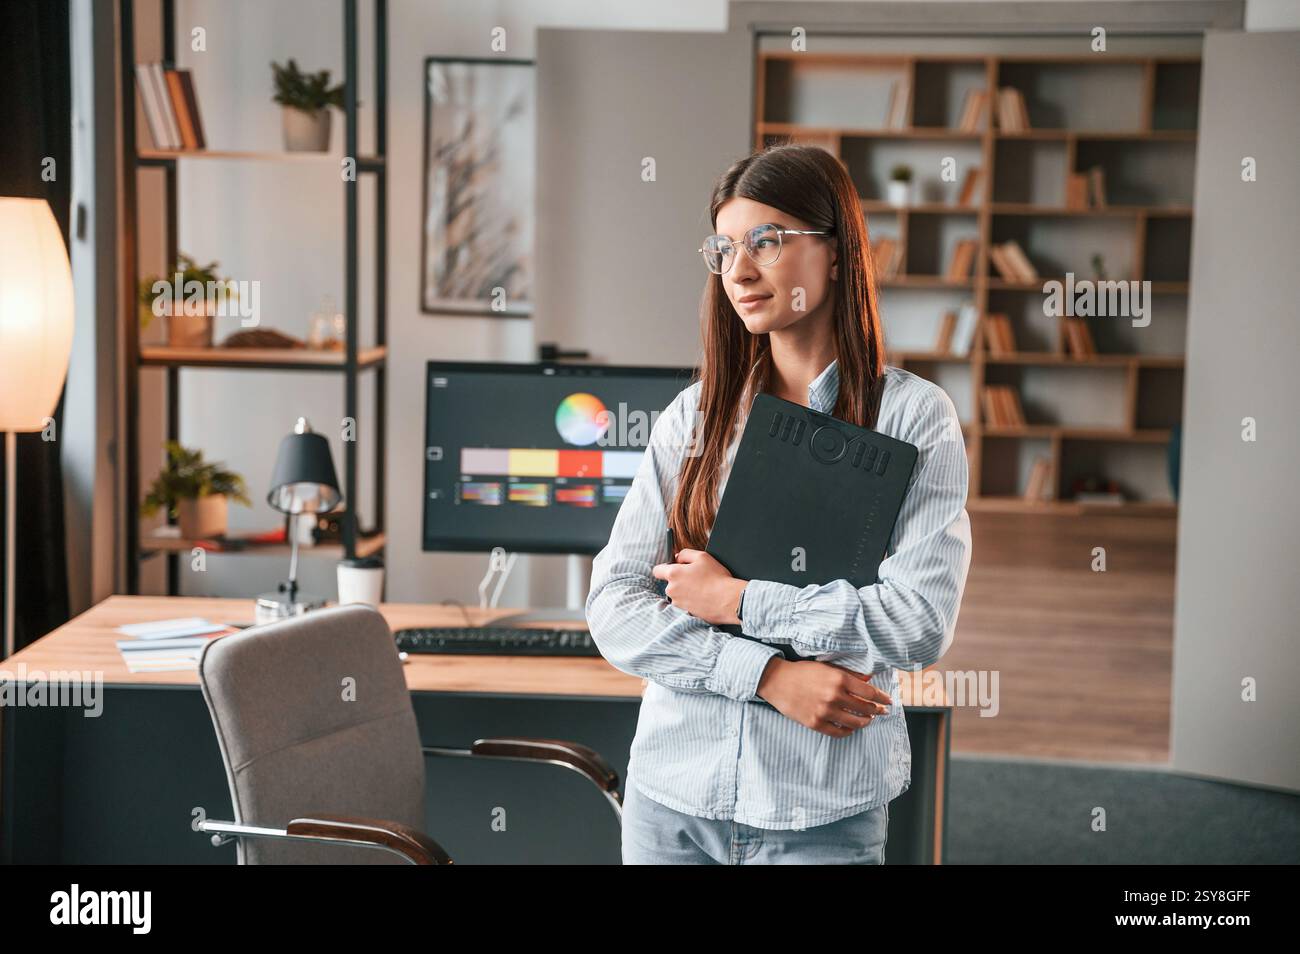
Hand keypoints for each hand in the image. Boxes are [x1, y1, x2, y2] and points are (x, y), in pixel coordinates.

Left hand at [651, 548, 746, 625]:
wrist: (728, 600)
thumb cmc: (716, 577)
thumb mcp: (702, 557)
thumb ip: (685, 554)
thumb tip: (677, 558)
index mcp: (673, 574)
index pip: (657, 570)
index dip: (665, 568)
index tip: (674, 568)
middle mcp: (671, 590)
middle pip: (669, 583)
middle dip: (679, 580)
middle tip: (695, 578)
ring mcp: (677, 603)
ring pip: (677, 595)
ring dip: (685, 592)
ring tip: (702, 589)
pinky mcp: (685, 613)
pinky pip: (685, 604)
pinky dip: (691, 602)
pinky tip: (703, 599)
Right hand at [757, 658, 892, 737]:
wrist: (777, 681)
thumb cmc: (802, 671)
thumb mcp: (827, 666)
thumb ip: (849, 673)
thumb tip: (869, 678)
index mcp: (839, 679)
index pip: (869, 692)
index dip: (882, 698)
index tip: (888, 701)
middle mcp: (834, 696)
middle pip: (865, 708)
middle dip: (877, 711)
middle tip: (881, 712)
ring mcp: (825, 711)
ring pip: (855, 722)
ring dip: (865, 722)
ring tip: (868, 720)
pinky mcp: (815, 723)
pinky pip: (839, 732)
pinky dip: (848, 731)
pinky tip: (851, 728)